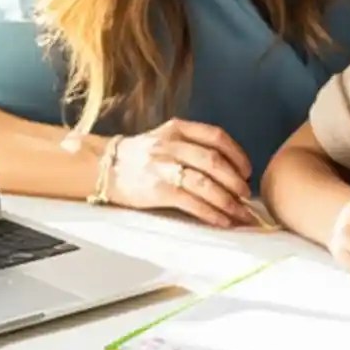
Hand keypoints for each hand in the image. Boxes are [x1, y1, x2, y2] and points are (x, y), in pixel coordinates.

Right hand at [105, 118, 254, 227]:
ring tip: (241, 214)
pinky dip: (211, 213)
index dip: (237, 154)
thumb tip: (228, 170)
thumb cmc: (138, 157)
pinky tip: (222, 221)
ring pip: (206, 183)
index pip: (216, 137)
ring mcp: (163, 167)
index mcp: (176, 128)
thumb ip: (192, 145)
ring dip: (228, 201)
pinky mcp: (157, 190)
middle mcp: (170, 144)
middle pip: (214, 161)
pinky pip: (191, 202)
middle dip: (235, 181)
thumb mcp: (164, 138)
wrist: (102, 167)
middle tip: (247, 196)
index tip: (247, 171)